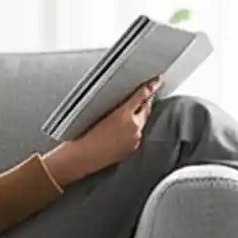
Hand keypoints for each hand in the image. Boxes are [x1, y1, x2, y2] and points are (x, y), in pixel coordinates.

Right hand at [43, 77, 162, 185]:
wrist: (81, 157)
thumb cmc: (83, 135)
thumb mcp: (99, 113)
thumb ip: (118, 105)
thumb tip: (127, 100)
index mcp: (123, 114)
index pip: (141, 96)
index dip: (151, 87)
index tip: (156, 81)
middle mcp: (133, 126)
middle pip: (145, 108)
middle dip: (143, 102)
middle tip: (142, 96)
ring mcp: (136, 138)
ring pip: (142, 122)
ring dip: (137, 117)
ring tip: (124, 117)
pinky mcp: (134, 147)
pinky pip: (137, 134)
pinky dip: (133, 130)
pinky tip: (121, 132)